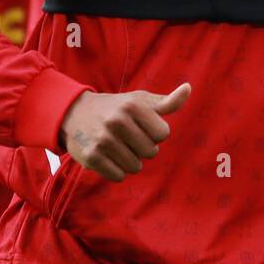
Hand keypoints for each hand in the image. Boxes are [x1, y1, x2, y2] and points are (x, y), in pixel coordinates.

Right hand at [60, 83, 191, 182]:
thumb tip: (188, 88)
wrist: (74, 113)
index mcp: (132, 106)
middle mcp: (117, 121)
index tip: (141, 126)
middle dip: (142, 147)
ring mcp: (102, 140)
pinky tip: (107, 156)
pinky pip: (119, 176)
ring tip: (117, 146)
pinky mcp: (91, 157)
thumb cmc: (115, 108)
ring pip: (135, 167)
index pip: (163, 133)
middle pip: (151, 152)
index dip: (155, 133)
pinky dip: (116, 170)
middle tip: (127, 137)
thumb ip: (167, 101)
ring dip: (130, 160)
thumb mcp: (139, 101)